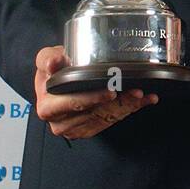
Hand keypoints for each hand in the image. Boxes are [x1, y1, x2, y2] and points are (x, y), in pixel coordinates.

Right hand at [33, 46, 156, 139]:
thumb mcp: (46, 60)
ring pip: (107, 118)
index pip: (74, 104)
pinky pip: (113, 120)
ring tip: (142, 94)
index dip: (93, 98)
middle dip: (119, 102)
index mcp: (48, 108)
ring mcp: (77, 129)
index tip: (111, 92)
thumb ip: (48, 58)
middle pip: (95, 113)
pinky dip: (130, 109)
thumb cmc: (53, 72)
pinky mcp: (90, 130)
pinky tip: (144, 100)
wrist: (56, 83)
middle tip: (136, 91)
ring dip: (128, 106)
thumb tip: (54, 62)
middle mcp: (61, 123)